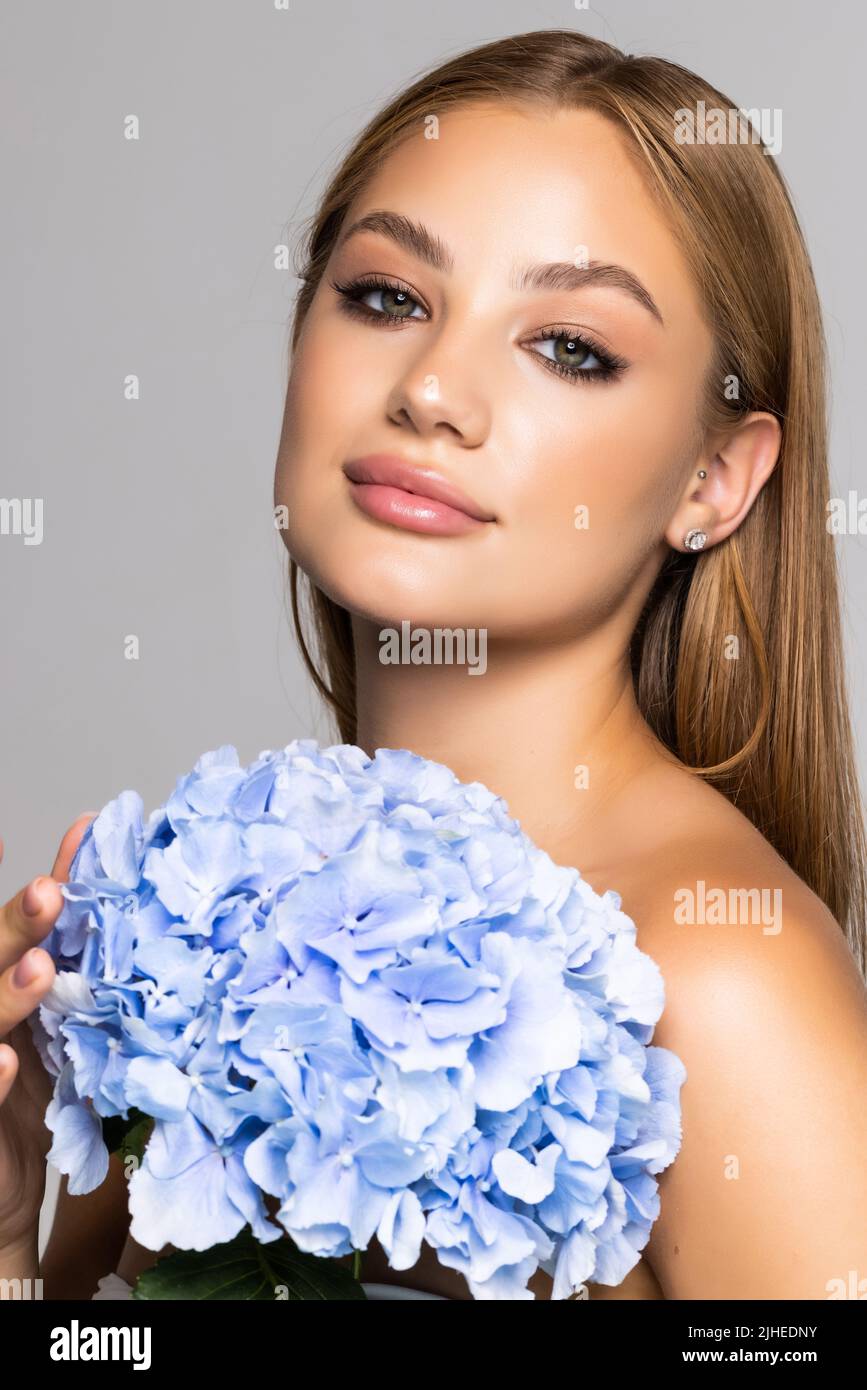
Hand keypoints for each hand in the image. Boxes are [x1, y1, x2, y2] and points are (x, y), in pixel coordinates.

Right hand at [0, 814, 95, 1254]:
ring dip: (6, 992)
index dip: (40, 884)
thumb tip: (146, 905)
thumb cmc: (40, 1109)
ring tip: (40, 969)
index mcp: (11, 988)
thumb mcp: (71, 1034)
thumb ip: (91, 973)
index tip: (76, 829)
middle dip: (15, 923)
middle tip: (52, 890)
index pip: (21, 927)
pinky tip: (6, 1064)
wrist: (6, 1204)